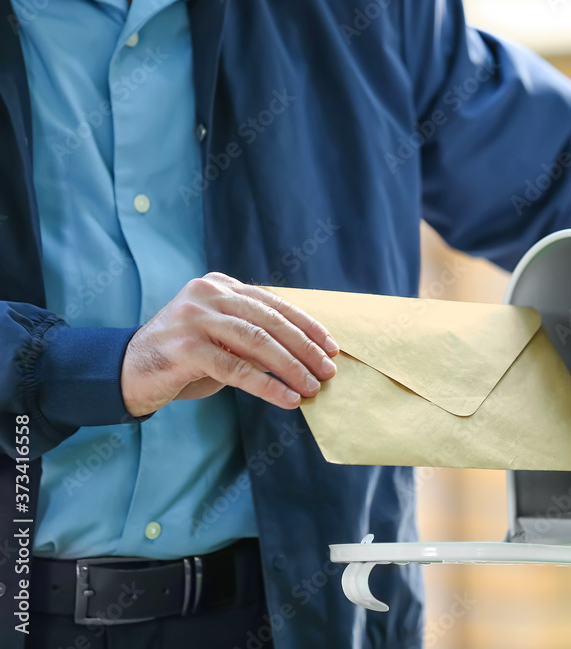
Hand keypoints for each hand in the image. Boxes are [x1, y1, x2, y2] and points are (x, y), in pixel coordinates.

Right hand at [121, 272, 337, 416]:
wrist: (125, 372)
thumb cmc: (184, 358)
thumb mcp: (222, 337)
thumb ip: (254, 335)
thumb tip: (307, 354)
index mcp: (220, 285)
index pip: (275, 304)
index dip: (307, 327)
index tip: (332, 347)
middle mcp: (207, 294)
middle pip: (270, 322)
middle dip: (305, 348)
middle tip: (328, 370)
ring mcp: (194, 318)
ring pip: (258, 342)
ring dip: (291, 367)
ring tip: (312, 387)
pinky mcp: (185, 348)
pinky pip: (237, 368)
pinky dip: (267, 385)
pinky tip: (287, 398)